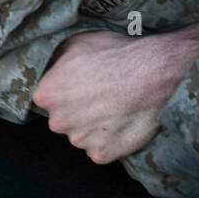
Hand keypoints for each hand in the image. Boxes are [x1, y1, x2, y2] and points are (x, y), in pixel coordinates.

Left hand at [32, 19, 198, 163]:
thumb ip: (56, 60)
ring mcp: (80, 140)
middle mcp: (58, 121)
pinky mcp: (101, 155)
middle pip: (64, 119)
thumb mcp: (77, 42)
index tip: (82, 83)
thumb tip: (50, 67)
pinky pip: (102, 148)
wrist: (152, 73)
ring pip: (83, 135)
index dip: (66, 90)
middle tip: (100, 94)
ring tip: (116, 105)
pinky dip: (111, 138)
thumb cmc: (115, 54)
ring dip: (95, 125)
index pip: (48, 98)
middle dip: (77, 110)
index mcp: (46, 94)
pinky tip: (122, 120)